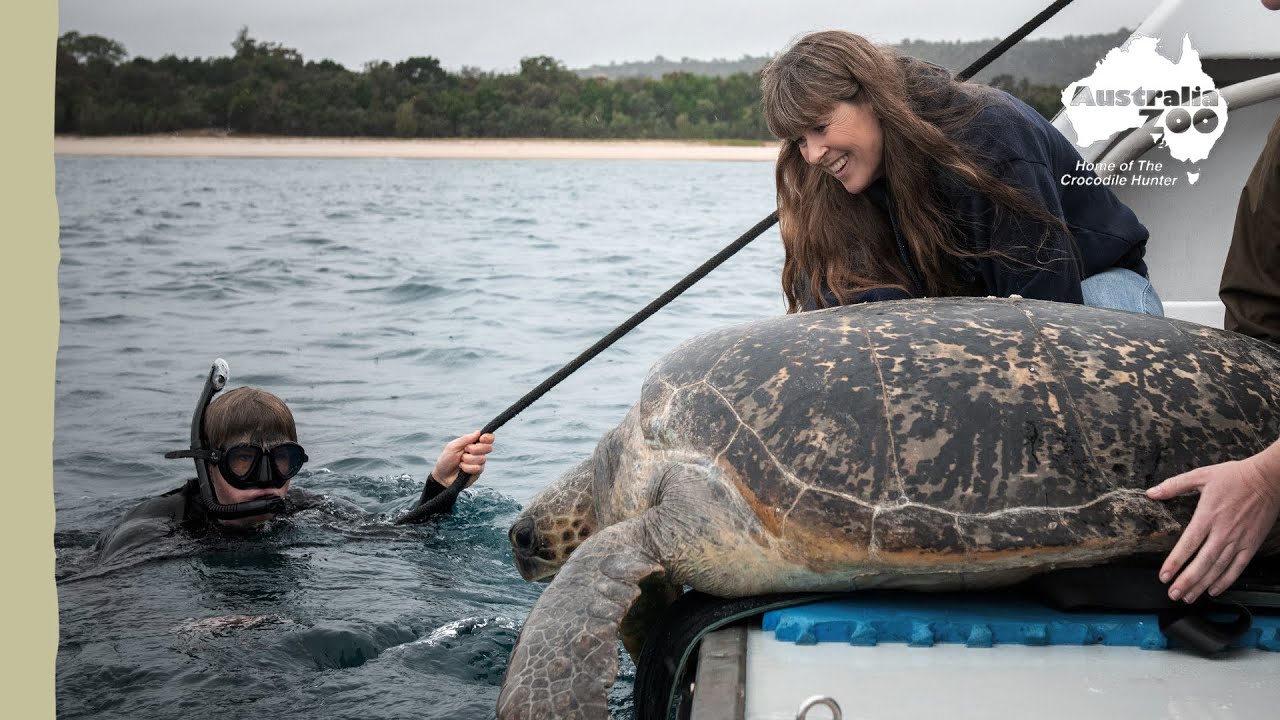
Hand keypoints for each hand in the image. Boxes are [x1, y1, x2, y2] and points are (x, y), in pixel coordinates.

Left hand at [433, 432, 494, 488]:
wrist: (442, 476)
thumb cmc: (446, 459)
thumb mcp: (453, 447)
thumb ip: (465, 439)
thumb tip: (478, 432)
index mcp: (474, 443)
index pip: (488, 438)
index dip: (488, 437)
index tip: (482, 439)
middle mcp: (479, 452)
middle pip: (488, 448)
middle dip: (475, 449)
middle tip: (465, 450)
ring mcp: (479, 463)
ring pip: (482, 459)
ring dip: (468, 459)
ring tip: (460, 461)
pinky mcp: (478, 472)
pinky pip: (478, 468)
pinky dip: (467, 468)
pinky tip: (462, 468)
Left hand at [1146, 448, 1279, 601]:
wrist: (1269, 480)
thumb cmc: (1234, 476)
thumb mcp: (1201, 475)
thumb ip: (1175, 485)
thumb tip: (1151, 492)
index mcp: (1208, 516)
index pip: (1188, 544)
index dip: (1175, 562)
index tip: (1164, 576)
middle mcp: (1223, 532)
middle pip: (1202, 562)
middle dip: (1186, 581)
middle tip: (1173, 595)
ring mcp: (1239, 540)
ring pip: (1218, 568)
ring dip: (1202, 585)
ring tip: (1188, 597)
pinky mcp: (1251, 545)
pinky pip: (1237, 568)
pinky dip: (1226, 581)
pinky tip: (1214, 590)